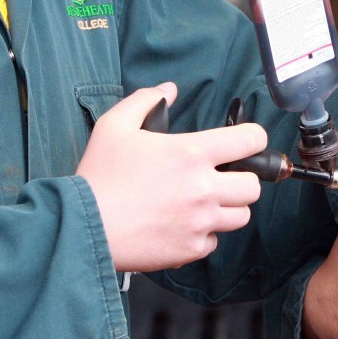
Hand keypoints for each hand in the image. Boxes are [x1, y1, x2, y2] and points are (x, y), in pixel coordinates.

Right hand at [77, 83, 263, 271]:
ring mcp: (200, 222)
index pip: (250, 141)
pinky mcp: (190, 249)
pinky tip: (183, 226)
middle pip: (253, 185)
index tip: (245, 142)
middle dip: (242, 179)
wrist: (84, 225)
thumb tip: (168, 89)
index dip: (253, 138)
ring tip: (206, 204)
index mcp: (191, 153)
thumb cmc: (99, 175)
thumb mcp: (115, 125)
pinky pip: (214, 242)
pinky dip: (204, 235)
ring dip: (228, 208)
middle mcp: (204, 188)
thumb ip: (145, 100)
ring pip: (241, 216)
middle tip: (221, 178)